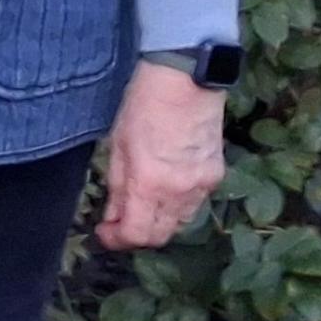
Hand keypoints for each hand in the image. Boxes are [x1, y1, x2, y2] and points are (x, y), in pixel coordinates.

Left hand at [96, 64, 227, 249]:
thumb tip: (113, 217)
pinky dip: (178, 205)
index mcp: (148, 184)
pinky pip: (195, 204)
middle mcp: (179, 192)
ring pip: (180, 223)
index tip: (105, 232)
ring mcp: (201, 185)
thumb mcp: (118, 147)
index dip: (117, 239)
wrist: (185, 81)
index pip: (136, 234)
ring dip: (158, 222)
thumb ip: (117, 188)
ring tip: (142, 204)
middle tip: (119, 223)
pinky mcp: (216, 175)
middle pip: (160, 236)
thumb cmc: (143, 106)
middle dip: (137, 235)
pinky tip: (165, 189)